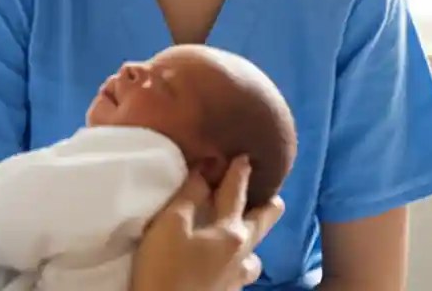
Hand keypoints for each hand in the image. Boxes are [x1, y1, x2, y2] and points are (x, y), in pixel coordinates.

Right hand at [132, 156, 284, 290]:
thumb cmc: (164, 267)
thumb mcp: (170, 224)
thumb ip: (189, 195)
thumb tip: (206, 169)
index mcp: (231, 231)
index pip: (238, 192)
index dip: (240, 171)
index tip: (244, 154)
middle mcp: (243, 252)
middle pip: (265, 221)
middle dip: (267, 202)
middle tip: (266, 188)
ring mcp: (239, 276)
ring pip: (257, 252)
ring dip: (253, 236)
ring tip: (243, 230)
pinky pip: (244, 272)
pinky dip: (241, 261)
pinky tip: (229, 262)